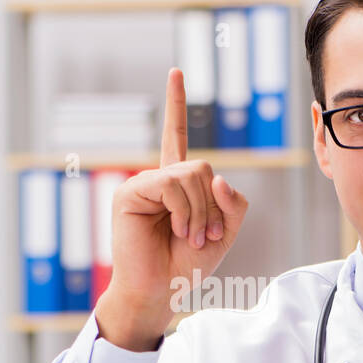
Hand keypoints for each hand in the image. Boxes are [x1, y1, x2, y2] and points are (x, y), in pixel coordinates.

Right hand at [95, 67, 247, 349]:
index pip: (178, 137)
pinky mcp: (130, 193)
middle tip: (202, 236)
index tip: (176, 71)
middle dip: (212, 206)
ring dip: (199, 213)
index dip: (176, 104)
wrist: (160, 291)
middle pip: (203, 168)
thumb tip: (219, 178)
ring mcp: (143, 184)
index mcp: (178, 184)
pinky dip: (183, 211)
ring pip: (192, 175)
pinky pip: (171, 185)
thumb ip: (233, 204)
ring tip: (188, 238)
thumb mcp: (225, 233)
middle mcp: (159, 179)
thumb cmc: (186, 265)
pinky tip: (174, 231)